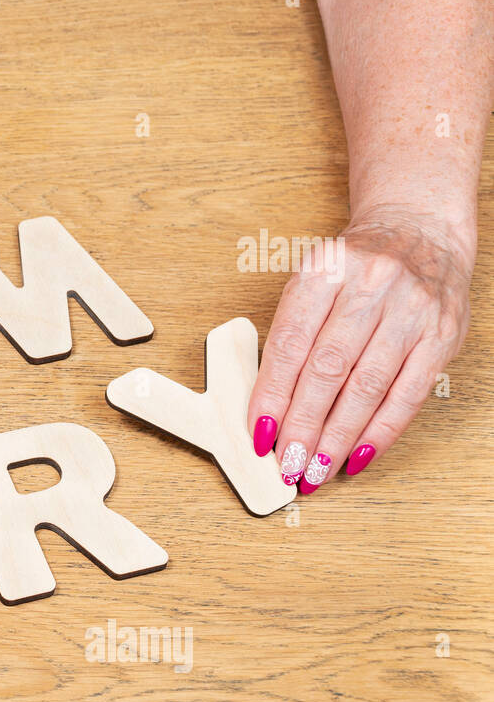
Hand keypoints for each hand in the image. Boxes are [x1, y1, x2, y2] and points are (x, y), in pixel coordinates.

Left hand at [248, 213, 471, 492]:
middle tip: (286, 464)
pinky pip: (408, 394)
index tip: (258, 434)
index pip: (290, 344)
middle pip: (327, 369)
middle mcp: (370, 286)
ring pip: (367, 387)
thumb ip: (290, 334)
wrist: (418, 231)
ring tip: (315, 470)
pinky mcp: (443, 334)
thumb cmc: (353, 268)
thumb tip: (267, 407)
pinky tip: (358, 456)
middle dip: (303, 425)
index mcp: (324, 270)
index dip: (272, 395)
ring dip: (337, 437)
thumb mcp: (310, 282)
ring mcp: (411, 309)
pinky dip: (380, 431)